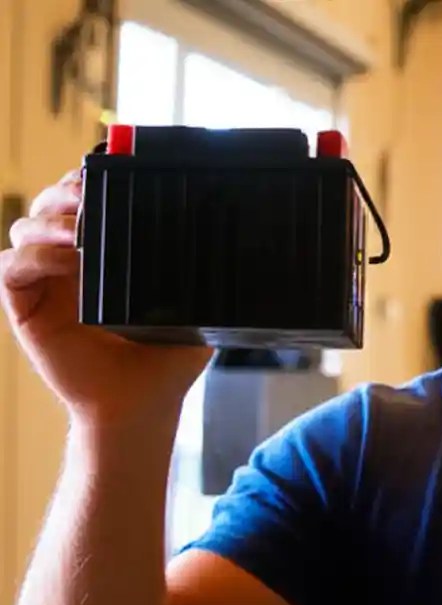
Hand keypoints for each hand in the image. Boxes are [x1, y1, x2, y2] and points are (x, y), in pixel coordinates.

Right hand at [1, 169, 212, 423]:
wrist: (143, 402)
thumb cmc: (168, 358)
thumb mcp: (193, 305)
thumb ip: (198, 271)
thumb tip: (224, 235)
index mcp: (105, 254)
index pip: (85, 199)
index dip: (90, 179)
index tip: (112, 169)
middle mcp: (69, 261)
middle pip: (50, 202)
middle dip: (67, 189)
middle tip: (92, 195)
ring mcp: (45, 281)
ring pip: (25, 226)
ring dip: (50, 220)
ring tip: (82, 232)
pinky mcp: (25, 306)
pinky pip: (10, 267)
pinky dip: (33, 256)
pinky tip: (68, 262)